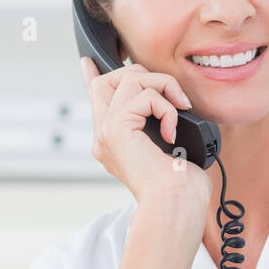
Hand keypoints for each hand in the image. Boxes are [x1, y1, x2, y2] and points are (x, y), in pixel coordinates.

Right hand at [80, 57, 212, 212]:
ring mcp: (106, 132)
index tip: (88, 63)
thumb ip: (159, 126)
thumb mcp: (170, 150)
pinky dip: (167, 108)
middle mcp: (104, 136)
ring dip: (162, 86)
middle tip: (173, 96)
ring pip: (129, 80)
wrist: (175, 205)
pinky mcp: (116, 130)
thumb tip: (171, 103)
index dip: (92, 78)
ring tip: (180, 109)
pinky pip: (144, 96)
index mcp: (112, 142)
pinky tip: (172, 131)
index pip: (97, 101)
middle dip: (144, 76)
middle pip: (109, 81)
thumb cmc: (180, 188)